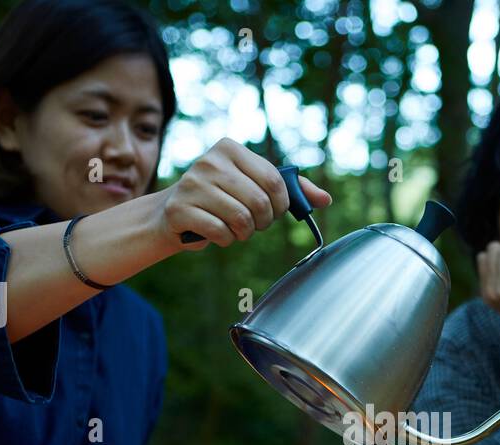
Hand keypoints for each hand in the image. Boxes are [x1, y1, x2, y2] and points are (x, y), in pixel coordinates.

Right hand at [162, 138, 330, 248]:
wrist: (173, 212)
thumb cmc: (221, 198)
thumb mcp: (253, 184)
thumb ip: (289, 188)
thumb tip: (325, 199)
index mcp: (229, 148)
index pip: (274, 180)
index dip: (281, 204)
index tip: (274, 212)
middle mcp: (209, 161)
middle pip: (259, 202)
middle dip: (263, 221)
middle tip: (253, 223)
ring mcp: (192, 184)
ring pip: (241, 219)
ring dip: (244, 233)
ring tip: (235, 227)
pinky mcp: (180, 209)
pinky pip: (221, 232)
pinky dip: (226, 240)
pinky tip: (217, 233)